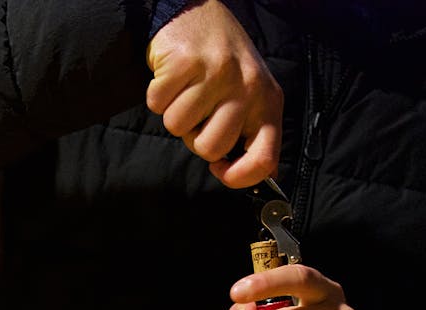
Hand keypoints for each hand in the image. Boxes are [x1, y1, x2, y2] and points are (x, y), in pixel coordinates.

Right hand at [145, 0, 281, 187]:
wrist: (196, 13)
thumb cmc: (222, 63)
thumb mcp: (249, 96)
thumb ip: (250, 134)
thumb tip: (246, 175)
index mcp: (267, 101)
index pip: (264, 159)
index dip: (238, 176)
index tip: (221, 170)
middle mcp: (247, 86)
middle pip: (210, 148)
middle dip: (195, 137)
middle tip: (199, 111)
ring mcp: (216, 72)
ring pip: (178, 128)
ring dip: (174, 113)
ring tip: (187, 88)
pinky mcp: (185, 61)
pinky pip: (158, 105)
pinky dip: (158, 96)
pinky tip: (172, 77)